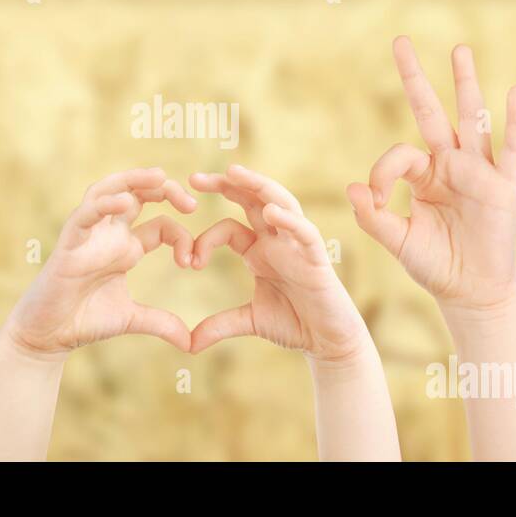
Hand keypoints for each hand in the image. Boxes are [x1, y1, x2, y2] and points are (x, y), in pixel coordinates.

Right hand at [6, 168, 196, 356]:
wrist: (48, 336)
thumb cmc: (83, 320)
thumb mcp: (131, 319)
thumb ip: (161, 324)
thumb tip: (190, 343)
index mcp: (126, 247)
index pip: (161, 224)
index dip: (182, 236)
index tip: (193, 262)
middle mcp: (108, 234)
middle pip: (137, 193)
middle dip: (164, 189)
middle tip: (191, 201)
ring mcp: (88, 236)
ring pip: (108, 191)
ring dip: (133, 179)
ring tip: (159, 176)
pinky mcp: (68, 244)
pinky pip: (84, 215)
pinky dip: (102, 204)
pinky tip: (123, 201)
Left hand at [188, 165, 368, 362]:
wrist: (327, 342)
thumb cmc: (295, 323)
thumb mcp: (250, 321)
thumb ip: (220, 325)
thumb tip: (188, 344)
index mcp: (259, 250)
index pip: (228, 227)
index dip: (205, 239)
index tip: (187, 261)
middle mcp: (277, 241)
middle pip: (253, 200)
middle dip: (226, 185)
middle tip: (194, 177)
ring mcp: (298, 246)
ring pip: (280, 204)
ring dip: (258, 186)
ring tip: (234, 172)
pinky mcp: (317, 259)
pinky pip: (305, 234)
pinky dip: (290, 221)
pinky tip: (271, 212)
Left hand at [348, 37, 515, 309]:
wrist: (469, 292)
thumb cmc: (434, 264)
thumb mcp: (396, 240)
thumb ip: (373, 215)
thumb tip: (353, 188)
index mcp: (423, 175)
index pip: (399, 154)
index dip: (382, 173)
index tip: (375, 199)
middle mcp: (450, 164)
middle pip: (431, 112)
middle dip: (416, 78)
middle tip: (399, 42)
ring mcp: (479, 172)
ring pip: (472, 120)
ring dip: (465, 85)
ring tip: (459, 49)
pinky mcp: (504, 187)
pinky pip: (512, 150)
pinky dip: (514, 122)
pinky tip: (515, 93)